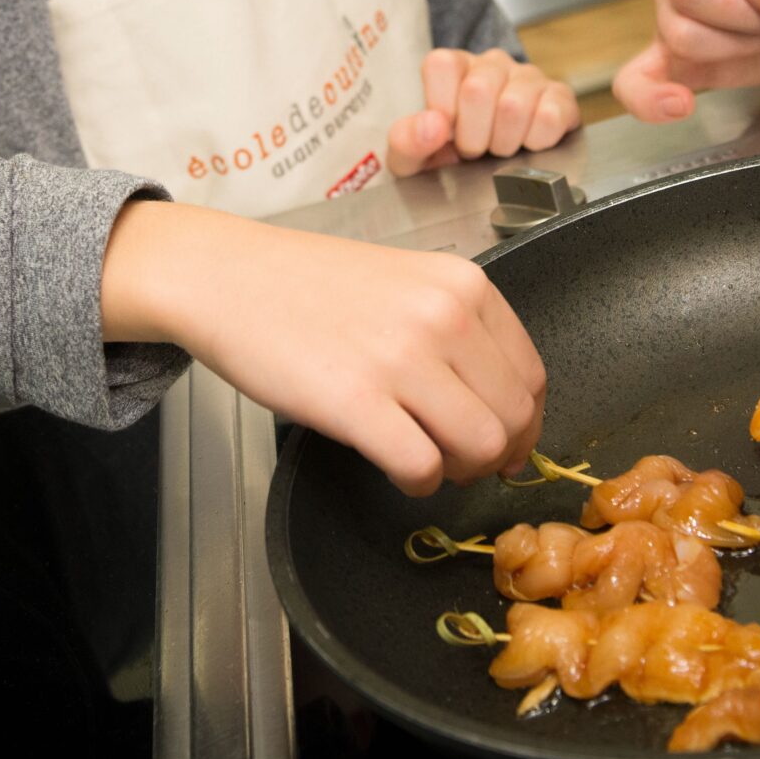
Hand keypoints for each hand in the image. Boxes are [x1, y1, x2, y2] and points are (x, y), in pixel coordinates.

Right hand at [102, 202, 546, 494]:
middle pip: (514, 419)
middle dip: (494, 455)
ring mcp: (402, 358)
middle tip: (458, 460)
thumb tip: (503, 408)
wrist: (228, 277)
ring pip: (480, 448)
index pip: (531, 375)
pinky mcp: (356, 401)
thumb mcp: (406, 281)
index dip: (522, 422)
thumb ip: (458, 330)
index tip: (501, 440)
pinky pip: (421, 467)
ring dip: (458, 470)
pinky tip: (392, 463)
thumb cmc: (308, 284)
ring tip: (424, 459)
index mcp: (463, 285)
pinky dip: (416, 481)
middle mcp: (444, 316)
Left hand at [386, 48, 580, 175]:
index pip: (441, 64)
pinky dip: (536, 142)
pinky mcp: (560, 96)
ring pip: (514, 106)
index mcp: (452, 67)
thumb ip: (406, 142)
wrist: (492, 173)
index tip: (446, 134)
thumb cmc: (448, 158)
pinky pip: (550, 116)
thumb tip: (433, 125)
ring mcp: (528, 77)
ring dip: (504, 143)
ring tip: (500, 148)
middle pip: (478, 90)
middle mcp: (491, 64)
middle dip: (473, 137)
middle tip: (475, 150)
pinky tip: (528, 144)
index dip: (442, 108)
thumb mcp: (412, 160)